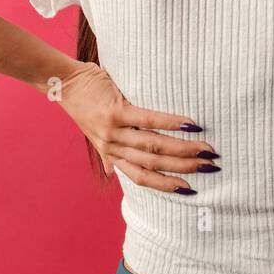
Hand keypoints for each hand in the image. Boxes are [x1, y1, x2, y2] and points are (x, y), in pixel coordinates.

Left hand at [53, 62, 216, 193]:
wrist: (63, 82)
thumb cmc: (83, 104)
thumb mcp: (93, 135)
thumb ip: (106, 154)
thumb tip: (111, 171)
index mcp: (111, 154)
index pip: (141, 177)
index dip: (165, 186)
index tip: (189, 190)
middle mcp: (113, 146)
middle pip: (154, 164)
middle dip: (184, 168)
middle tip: (210, 167)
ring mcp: (114, 130)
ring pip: (154, 146)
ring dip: (184, 149)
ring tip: (206, 149)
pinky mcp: (116, 110)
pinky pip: (149, 120)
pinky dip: (172, 123)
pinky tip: (190, 125)